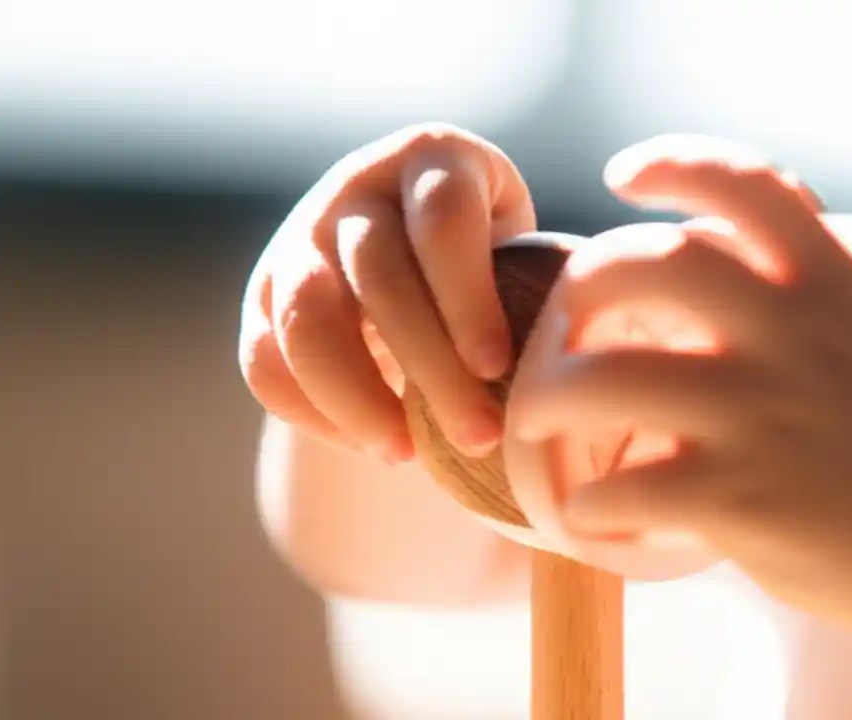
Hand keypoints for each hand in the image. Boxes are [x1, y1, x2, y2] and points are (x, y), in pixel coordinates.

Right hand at [238, 123, 535, 461]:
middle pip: (380, 274)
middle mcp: (359, 187)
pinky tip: (371, 444)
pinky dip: (314, 413)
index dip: (468, 296)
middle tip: (479, 437)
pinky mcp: (263, 295)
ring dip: (358, 397)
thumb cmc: (505, 267)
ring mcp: (300, 237)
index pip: (445, 220)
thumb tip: (588, 368)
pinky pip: (266, 361)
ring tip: (407, 456)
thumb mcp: (531, 251)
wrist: (421, 264)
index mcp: (437, 160)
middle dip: (430, 365)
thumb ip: (551, 285)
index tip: (500, 369)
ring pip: (307, 318)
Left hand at [507, 135, 851, 626]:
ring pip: (606, 381)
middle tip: (560, 319)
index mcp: (833, 285)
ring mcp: (765, 418)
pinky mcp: (743, 502)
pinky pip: (624, 490)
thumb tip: (703, 224)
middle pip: (649, 267)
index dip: (674, 163)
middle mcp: (795, 337)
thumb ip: (804, 275)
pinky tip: (589, 513)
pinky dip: (587, 504)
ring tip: (533, 417)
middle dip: (581, 284)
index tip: (624, 176)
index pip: (747, 186)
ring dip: (547, 397)